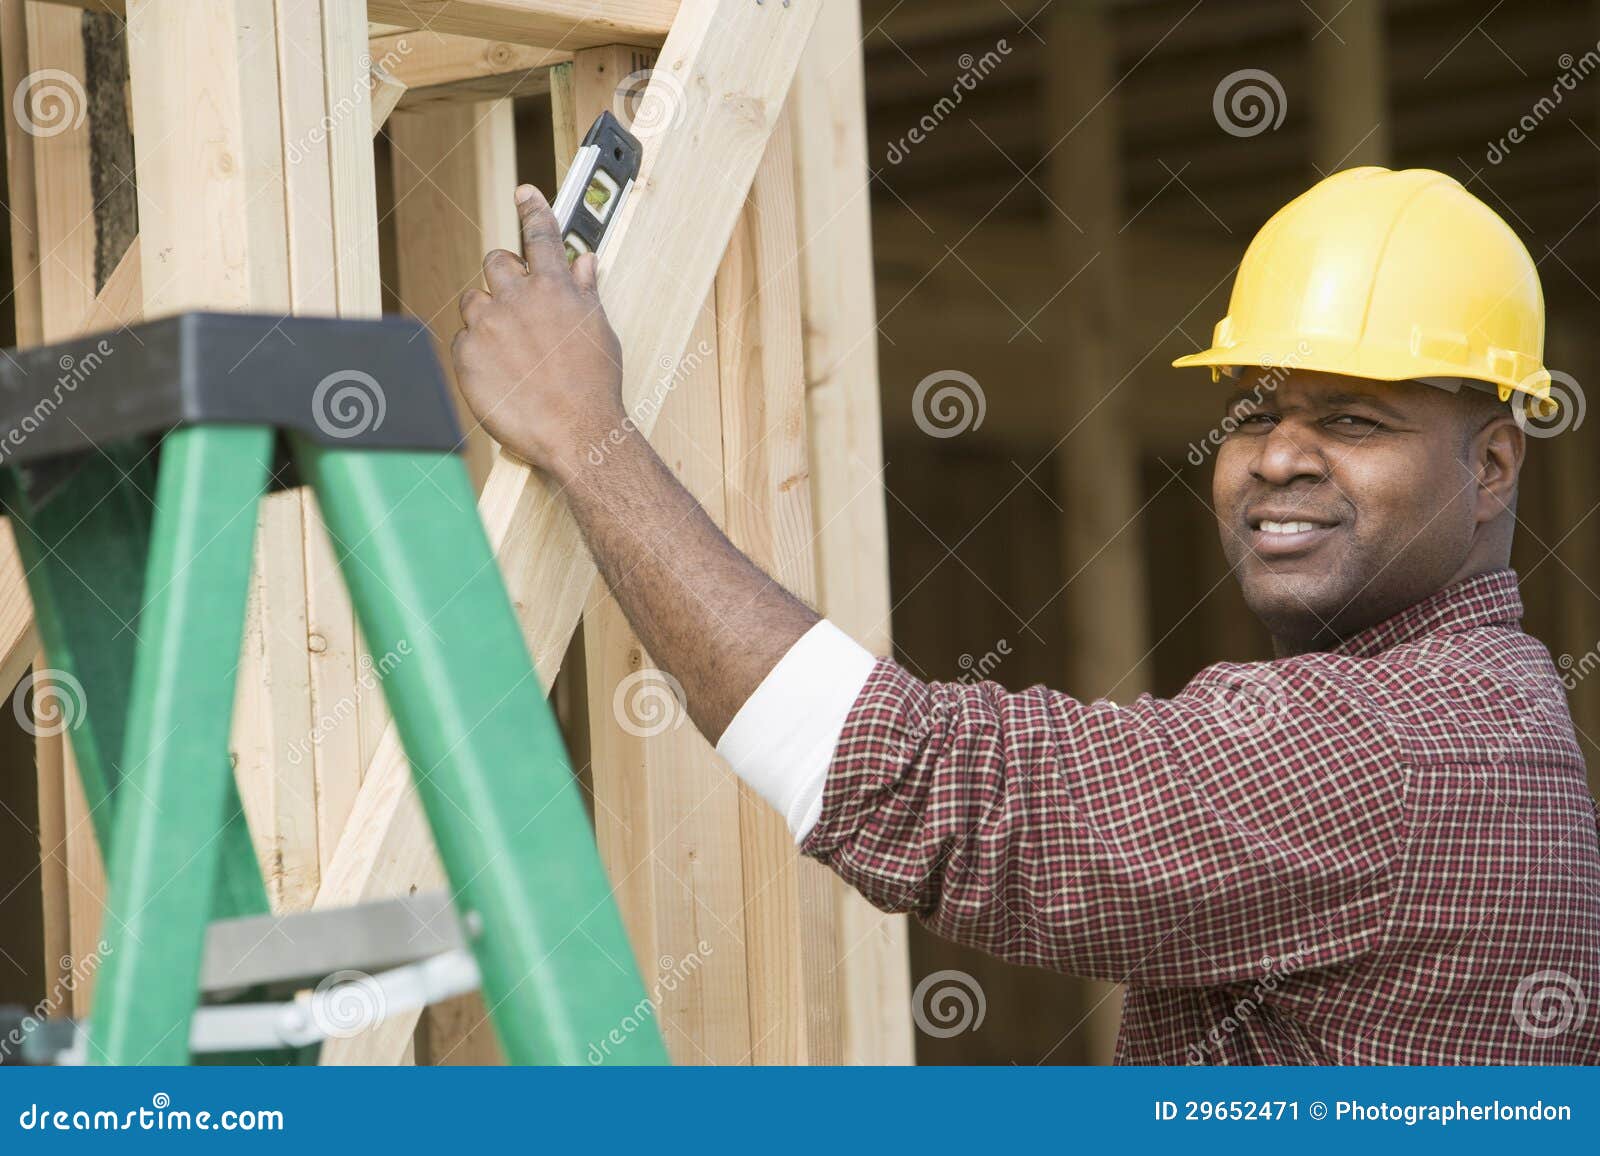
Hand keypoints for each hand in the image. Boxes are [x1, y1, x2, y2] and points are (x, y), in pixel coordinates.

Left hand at [452, 184, 626, 482]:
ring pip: (473, 301)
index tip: (525, 193)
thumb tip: (584, 263)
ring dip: (487, 315)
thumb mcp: (599, 331)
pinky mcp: (467, 353)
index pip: (541, 234)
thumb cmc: (594, 386)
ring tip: (508, 348)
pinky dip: (477, 352)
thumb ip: (585, 292)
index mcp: (554, 288)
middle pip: (496, 262)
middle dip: (503, 275)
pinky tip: (500, 373)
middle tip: (515, 301)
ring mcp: (489, 325)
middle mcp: (518, 298)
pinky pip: (463, 340)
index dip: (533, 209)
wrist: (575, 430)